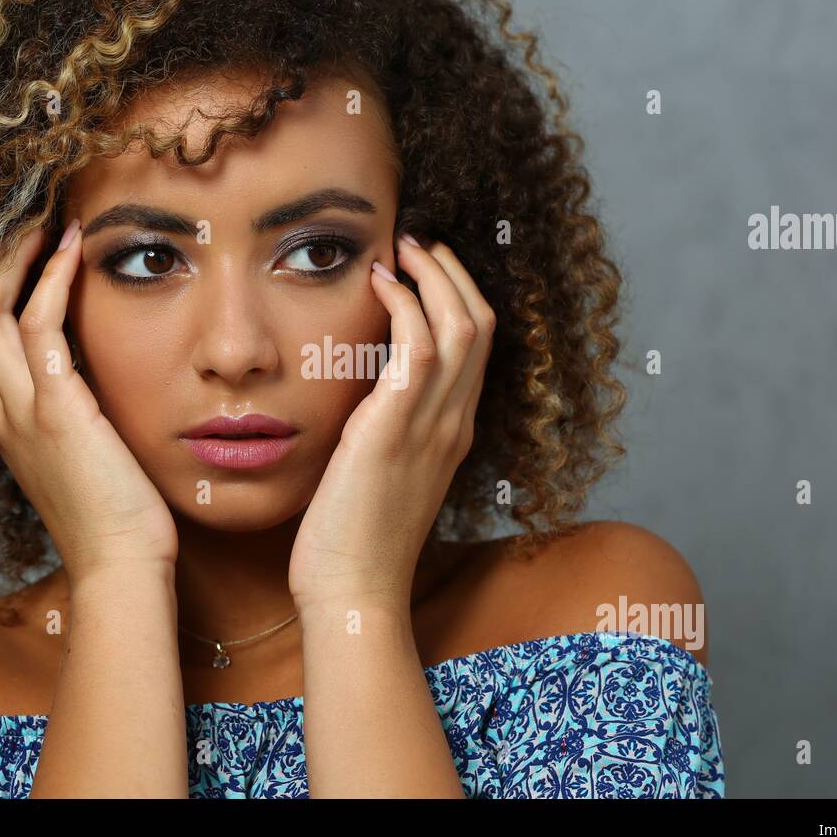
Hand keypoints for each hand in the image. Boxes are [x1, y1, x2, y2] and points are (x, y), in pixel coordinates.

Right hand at [0, 221, 177, 582]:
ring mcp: (23, 412)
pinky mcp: (57, 412)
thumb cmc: (117, 515)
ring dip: (14, 257)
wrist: (121, 566)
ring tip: (45, 220)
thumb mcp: (86, 454)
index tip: (26, 246)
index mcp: (7, 421)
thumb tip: (98, 372)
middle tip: (28, 217)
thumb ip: (77, 412)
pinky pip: (39, 327)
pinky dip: (51, 280)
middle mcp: (2, 411)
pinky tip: (73, 251)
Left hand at [288, 233, 494, 612]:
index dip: (457, 297)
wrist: (354, 593)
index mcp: (452, 434)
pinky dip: (406, 303)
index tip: (422, 268)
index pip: (478, 348)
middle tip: (415, 242)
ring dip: (434, 275)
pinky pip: (420, 346)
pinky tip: (379, 283)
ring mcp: (432, 426)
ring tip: (401, 247)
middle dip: (453, 273)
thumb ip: (386, 434)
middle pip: (482, 324)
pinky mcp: (397, 428)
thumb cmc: (355, 543)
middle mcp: (454, 424)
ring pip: (462, 325)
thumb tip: (362, 400)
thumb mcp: (381, 477)